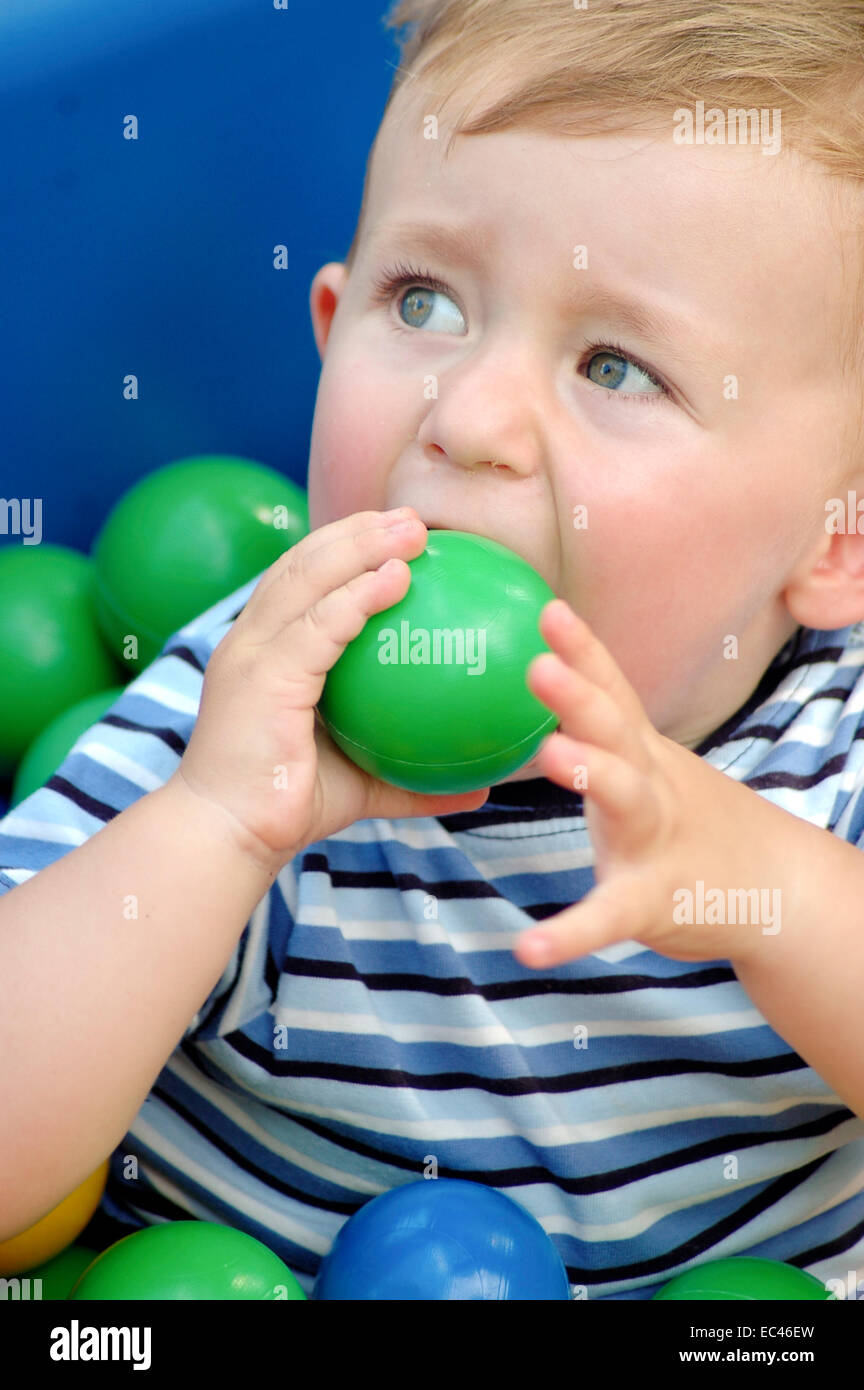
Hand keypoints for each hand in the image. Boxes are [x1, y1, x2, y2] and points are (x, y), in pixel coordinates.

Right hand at [171, 509, 488, 875]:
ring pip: (307, 577)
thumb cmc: (286, 809)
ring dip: (362, 546)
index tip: (399, 536)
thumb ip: (413, 778)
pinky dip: (358, 596)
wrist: (228, 837)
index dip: (346, 548)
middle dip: (358, 531)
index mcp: (265, 652)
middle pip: (303, 562)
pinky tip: (398, 579)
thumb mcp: (361, 785)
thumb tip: (480, 789)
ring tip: (412, 531)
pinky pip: (318, 625)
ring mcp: (251, 654)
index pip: (301, 580)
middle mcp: (250, 641)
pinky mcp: (261, 677)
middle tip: (415, 520)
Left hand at [514, 600, 785, 968]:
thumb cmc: (692, 821)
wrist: (777, 890)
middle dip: (579, 694)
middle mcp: (650, 784)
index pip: (611, 690)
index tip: (549, 610)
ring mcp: (655, 840)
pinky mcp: (652, 900)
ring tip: (550, 753)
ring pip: (624, 799)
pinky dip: (569, 934)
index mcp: (642, 752)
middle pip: (615, 730)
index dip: (583, 650)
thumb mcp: (649, 765)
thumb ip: (600, 730)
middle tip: (539, 665)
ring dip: (590, 771)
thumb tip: (540, 682)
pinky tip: (528, 950)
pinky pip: (607, 916)